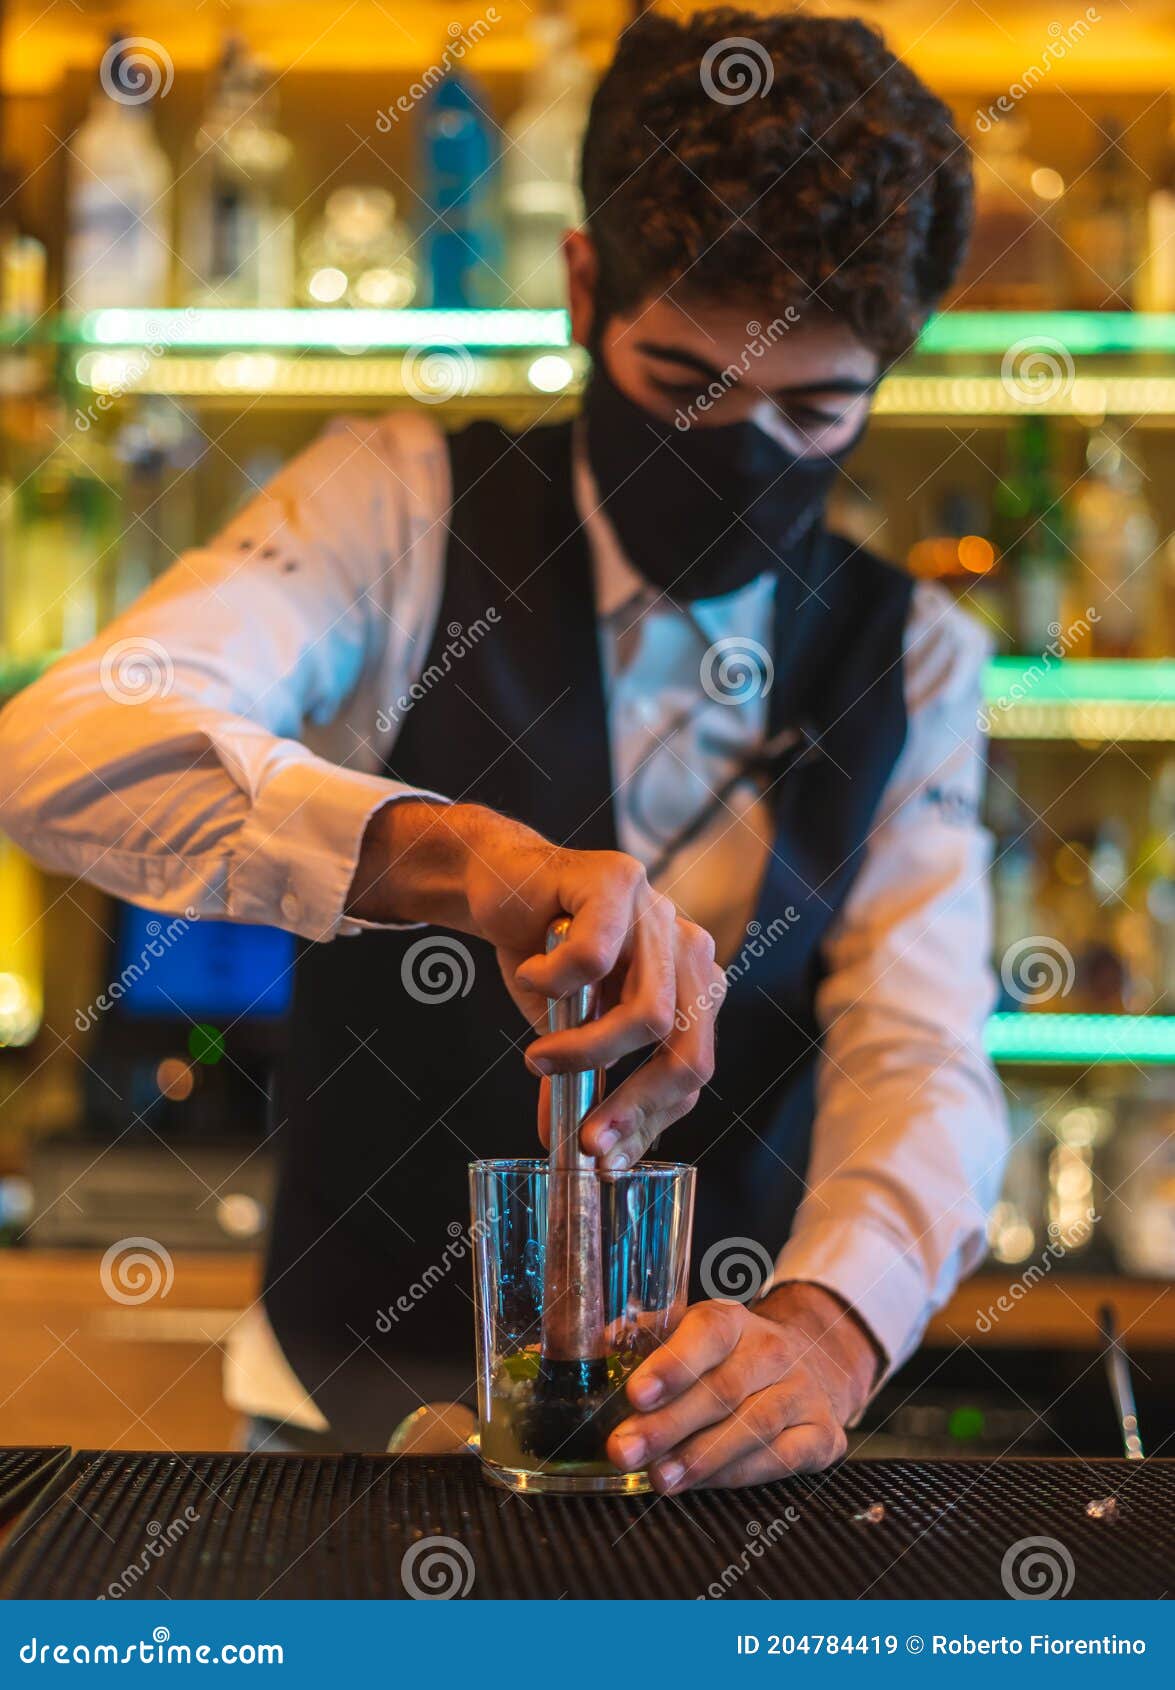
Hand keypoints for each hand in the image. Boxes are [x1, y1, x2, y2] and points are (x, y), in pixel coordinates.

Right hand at [347, 799, 724, 1167]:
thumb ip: (587, 1084)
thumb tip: (582, 1158)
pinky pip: (592, 959)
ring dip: (584, 1052)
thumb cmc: (544, 959)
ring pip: (647, 1014)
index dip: (649, 1122)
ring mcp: (660, 911)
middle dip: (634, 1106)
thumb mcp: (569, 1033)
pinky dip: (550, 983)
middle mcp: (690, 950)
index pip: (692, 1069)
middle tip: (584, 1139)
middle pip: (690, 1052)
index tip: (603, 1162)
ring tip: (538, 1058)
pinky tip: (528, 974)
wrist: (500, 884)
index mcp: (693, 988)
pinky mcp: (618, 878)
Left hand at [606, 1283, 880, 1490]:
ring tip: (660, 1477)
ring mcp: (803, 1393)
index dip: (671, 1364)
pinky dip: (737, 1475)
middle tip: (625, 1450)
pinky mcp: (822, 1435)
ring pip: (753, 1426)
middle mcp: (773, 1351)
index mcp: (734, 1320)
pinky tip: (703, 1483)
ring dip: (701, 1457)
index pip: (706, 1334)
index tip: (636, 1394)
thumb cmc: (733, 1357)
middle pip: (723, 1389)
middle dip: (668, 1425)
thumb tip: (602, 1342)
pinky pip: (780, 1459)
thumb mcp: (692, 1333)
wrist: (812, 1366)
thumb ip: (647, 1336)